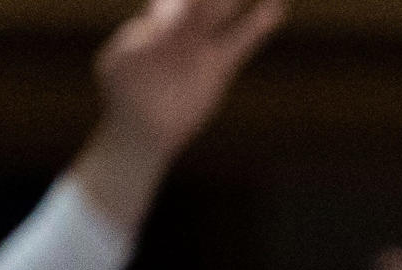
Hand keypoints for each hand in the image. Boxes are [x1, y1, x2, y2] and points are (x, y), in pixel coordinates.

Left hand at [92, 0, 282, 161]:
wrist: (141, 126)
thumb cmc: (123, 92)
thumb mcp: (123, 62)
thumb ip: (142, 40)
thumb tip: (157, 25)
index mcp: (155, 20)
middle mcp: (180, 26)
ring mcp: (201, 44)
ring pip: (222, 9)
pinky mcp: (220, 65)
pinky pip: (243, 40)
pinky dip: (260, 22)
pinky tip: (277, 6)